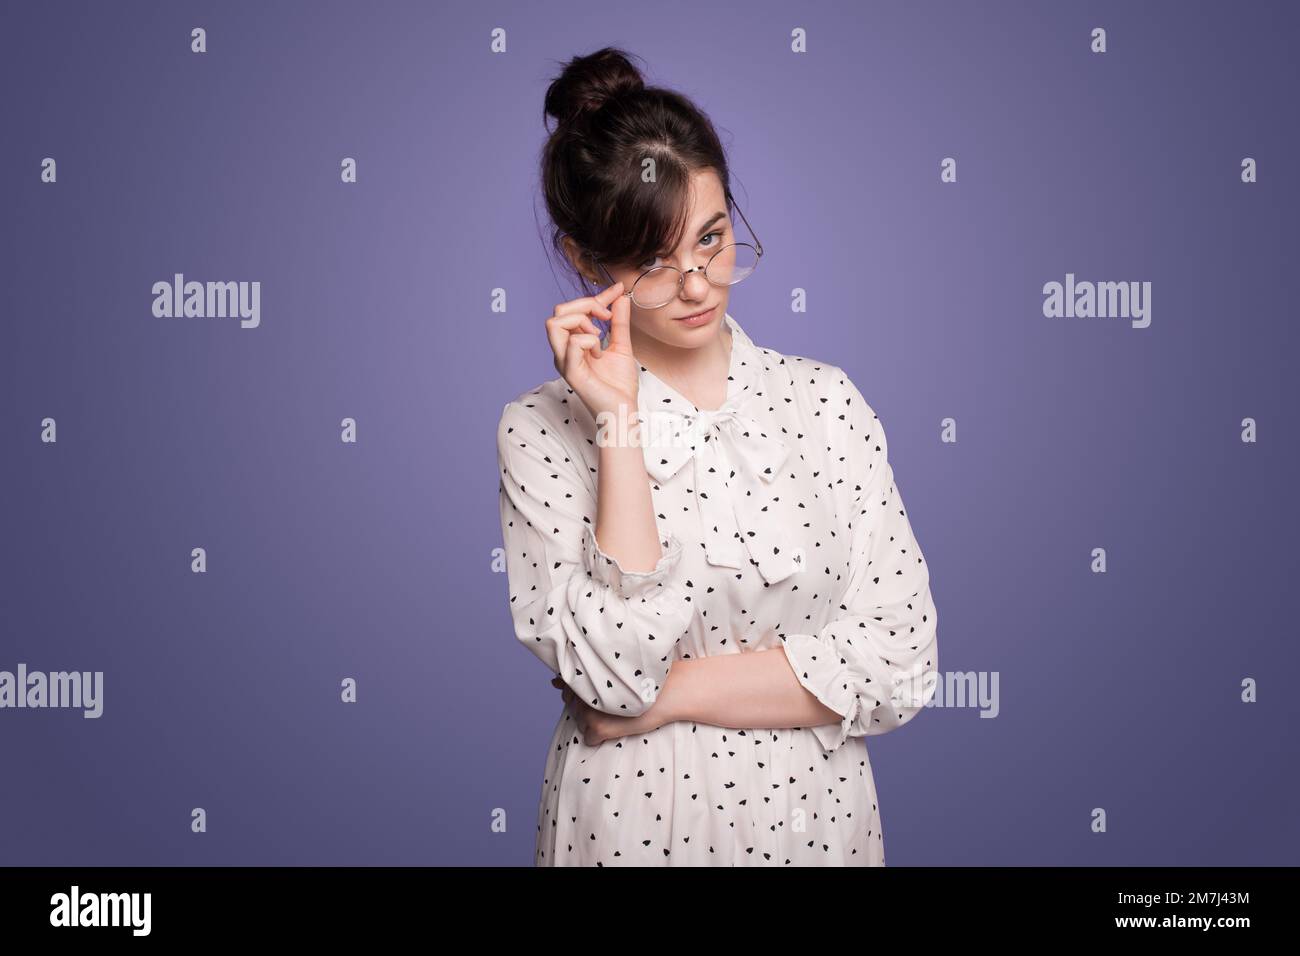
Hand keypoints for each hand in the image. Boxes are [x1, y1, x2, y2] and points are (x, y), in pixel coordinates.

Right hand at [544, 282, 640, 421]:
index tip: (618, 290)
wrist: (623, 410)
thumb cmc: (619, 384)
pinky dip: (589, 340)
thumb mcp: (622, 345)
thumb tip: (620, 296)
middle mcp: (564, 350)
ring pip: (554, 323)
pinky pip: (572, 343)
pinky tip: (600, 353)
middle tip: (607, 317)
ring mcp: (564, 361)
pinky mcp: (571, 372)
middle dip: (585, 305)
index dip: (595, 296)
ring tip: (599, 336)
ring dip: (581, 322)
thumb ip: (619, 321)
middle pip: (558, 311)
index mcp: (572, 343)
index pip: (574, 310)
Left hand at [550, 675, 664, 746]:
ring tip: (616, 710)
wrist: (671, 691)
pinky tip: (616, 725)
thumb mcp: (612, 674)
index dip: (582, 689)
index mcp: (588, 677)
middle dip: (586, 705)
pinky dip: (599, 736)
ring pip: (579, 722)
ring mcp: (590, 712)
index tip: (601, 690)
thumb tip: (553, 681)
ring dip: (593, 719)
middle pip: (573, 705)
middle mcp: (584, 694)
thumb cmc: (644, 680)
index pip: (569, 687)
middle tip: (612, 700)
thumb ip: (583, 676)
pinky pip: (589, 738)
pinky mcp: (599, 729)